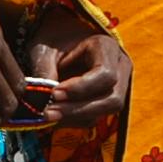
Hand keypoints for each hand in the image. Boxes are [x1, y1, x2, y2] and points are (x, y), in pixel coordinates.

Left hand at [20, 6, 128, 133]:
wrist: (60, 41)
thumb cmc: (53, 41)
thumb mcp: (46, 50)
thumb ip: (44, 71)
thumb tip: (42, 100)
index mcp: (107, 47)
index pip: (106, 74)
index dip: (82, 88)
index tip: (55, 93)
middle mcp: (120, 68)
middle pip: (112, 99)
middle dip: (79, 110)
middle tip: (49, 113)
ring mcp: (117, 86)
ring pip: (105, 112)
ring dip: (75, 118)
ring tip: (48, 115)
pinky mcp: (106, 101)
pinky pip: (96, 117)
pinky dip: (74, 120)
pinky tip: (54, 116)